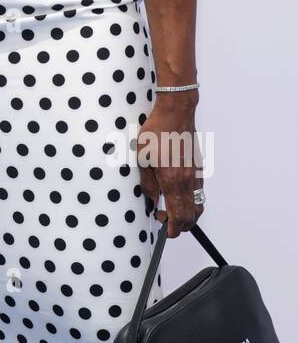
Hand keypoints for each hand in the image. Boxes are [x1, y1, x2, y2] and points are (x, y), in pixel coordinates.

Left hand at [136, 98, 204, 238]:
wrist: (176, 111)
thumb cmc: (157, 131)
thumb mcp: (143, 158)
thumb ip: (148, 182)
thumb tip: (153, 199)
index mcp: (174, 180)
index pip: (180, 215)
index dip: (174, 228)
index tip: (166, 231)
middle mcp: (189, 180)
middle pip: (193, 215)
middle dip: (182, 224)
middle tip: (166, 221)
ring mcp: (196, 173)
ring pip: (198, 203)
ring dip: (188, 213)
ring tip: (172, 209)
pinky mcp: (198, 166)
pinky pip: (198, 191)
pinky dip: (191, 199)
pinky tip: (178, 194)